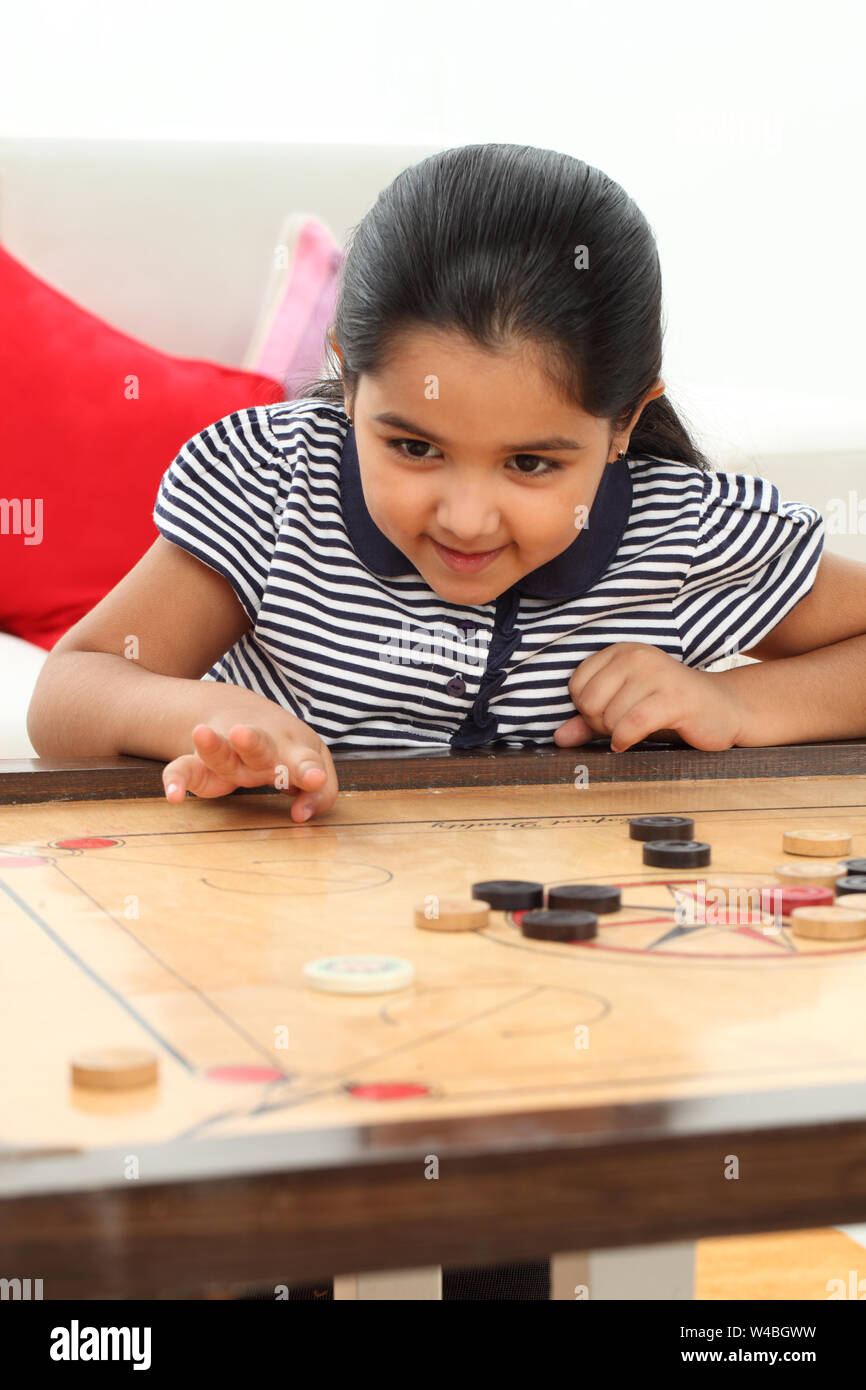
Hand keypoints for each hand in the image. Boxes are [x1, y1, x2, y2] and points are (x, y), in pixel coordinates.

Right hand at [162, 712, 336, 820]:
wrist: (240, 714)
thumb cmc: (287, 750)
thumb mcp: (312, 763)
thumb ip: (320, 793)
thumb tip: (300, 816)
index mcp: (291, 749)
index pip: (303, 758)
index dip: (309, 770)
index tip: (314, 778)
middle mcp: (258, 750)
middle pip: (257, 745)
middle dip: (252, 741)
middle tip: (243, 734)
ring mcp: (228, 755)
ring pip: (220, 750)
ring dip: (211, 744)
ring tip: (200, 734)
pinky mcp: (200, 766)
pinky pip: (184, 770)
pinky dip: (176, 781)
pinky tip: (174, 796)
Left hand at [553, 643, 745, 751]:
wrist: (724, 709)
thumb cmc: (670, 709)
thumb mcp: (625, 709)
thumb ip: (589, 721)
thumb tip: (559, 738)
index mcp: (621, 652)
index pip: (577, 686)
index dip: (587, 710)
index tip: (611, 714)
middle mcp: (637, 656)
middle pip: (589, 702)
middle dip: (602, 724)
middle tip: (626, 726)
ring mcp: (657, 674)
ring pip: (610, 716)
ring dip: (618, 734)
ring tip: (638, 731)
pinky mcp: (674, 697)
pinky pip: (631, 724)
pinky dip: (626, 739)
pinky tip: (632, 742)